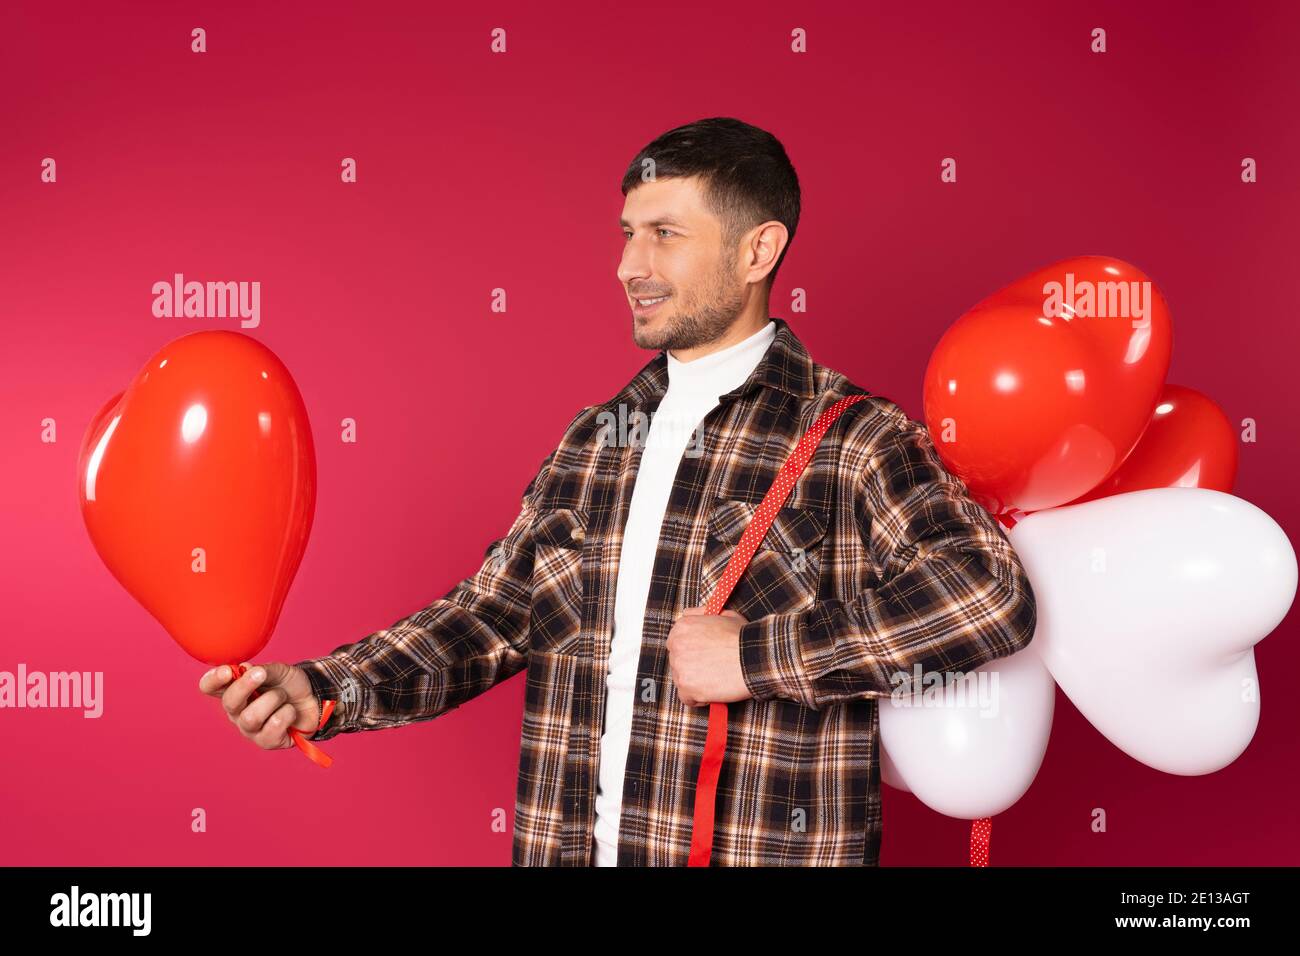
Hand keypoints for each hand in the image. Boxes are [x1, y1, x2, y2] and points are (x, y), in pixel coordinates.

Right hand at [199, 662, 320, 750]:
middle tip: (261, 673)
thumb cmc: (290, 685)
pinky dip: (287, 713)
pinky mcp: (267, 741)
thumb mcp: (278, 670)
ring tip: (282, 696)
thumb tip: (245, 669)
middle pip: (229, 703)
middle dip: (246, 686)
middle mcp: (237, 712)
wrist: (314, 698)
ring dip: (274, 699)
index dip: (213, 680)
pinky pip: (274, 726)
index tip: (228, 670)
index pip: (210, 687)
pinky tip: (291, 712)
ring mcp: (250, 729)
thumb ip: (261, 670)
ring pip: (252, 717)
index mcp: (233, 690)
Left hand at [666, 607, 752, 706]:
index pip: (676, 643)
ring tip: (716, 677)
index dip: (691, 651)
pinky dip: (698, 698)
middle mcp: (676, 646)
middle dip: (692, 667)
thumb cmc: (741, 638)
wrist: (753, 658)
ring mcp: (679, 667)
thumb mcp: (722, 614)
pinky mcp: (686, 687)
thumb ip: (700, 614)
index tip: (702, 656)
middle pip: (677, 662)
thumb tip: (688, 614)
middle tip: (712, 668)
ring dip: (696, 681)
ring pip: (681, 680)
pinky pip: (686, 698)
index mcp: (682, 627)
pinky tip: (713, 690)